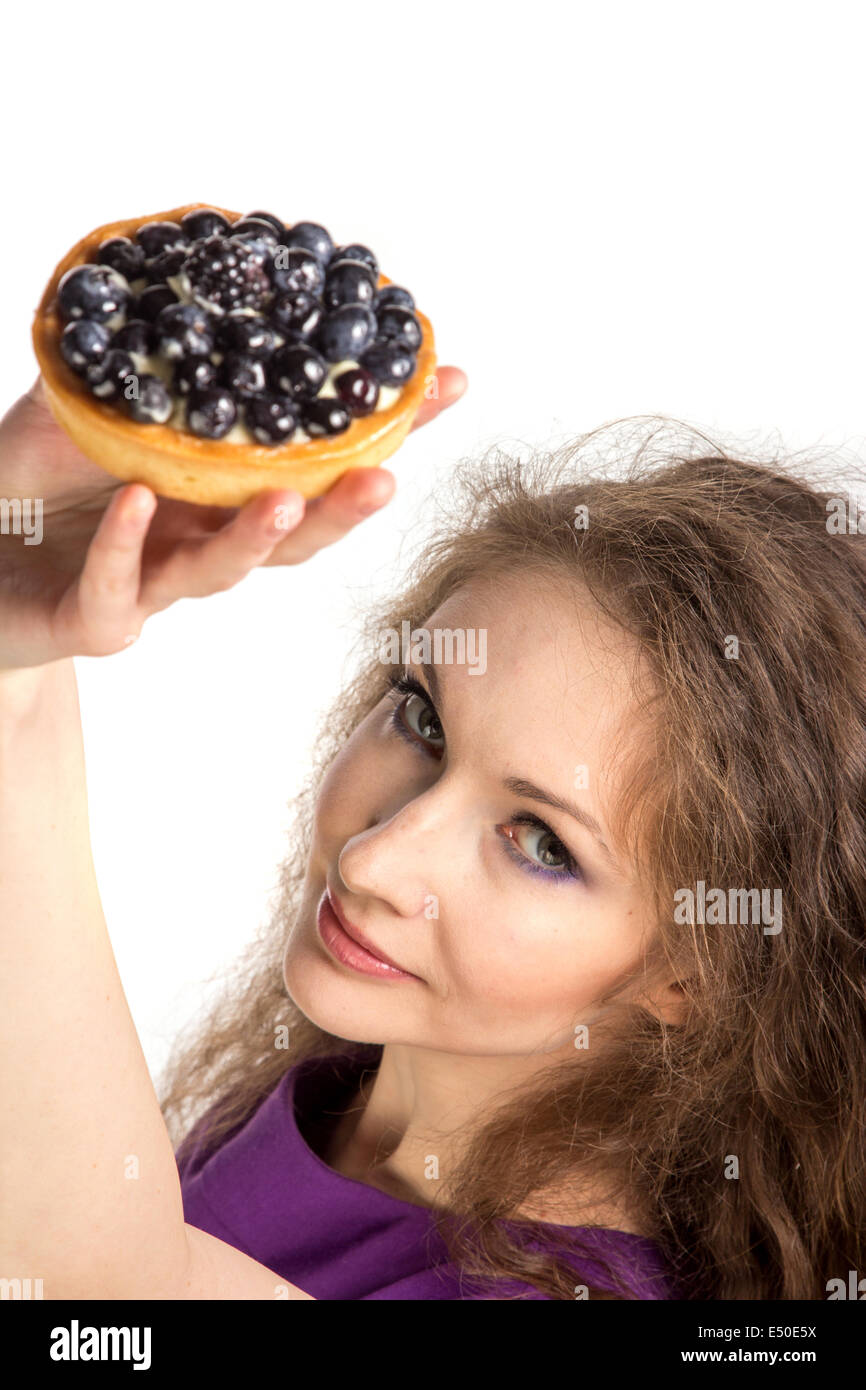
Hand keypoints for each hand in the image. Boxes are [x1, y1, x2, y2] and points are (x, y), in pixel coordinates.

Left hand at [0, 366, 466, 668]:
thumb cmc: (25, 482)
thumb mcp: (76, 402)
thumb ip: (131, 360)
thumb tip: (186, 279)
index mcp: (213, 486)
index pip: (313, 460)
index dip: (382, 430)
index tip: (445, 383)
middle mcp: (197, 538)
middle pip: (293, 535)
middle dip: (345, 507)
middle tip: (386, 474)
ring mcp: (151, 584)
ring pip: (220, 573)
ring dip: (259, 540)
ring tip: (287, 499)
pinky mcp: (94, 619)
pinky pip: (117, 590)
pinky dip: (126, 546)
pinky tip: (132, 501)